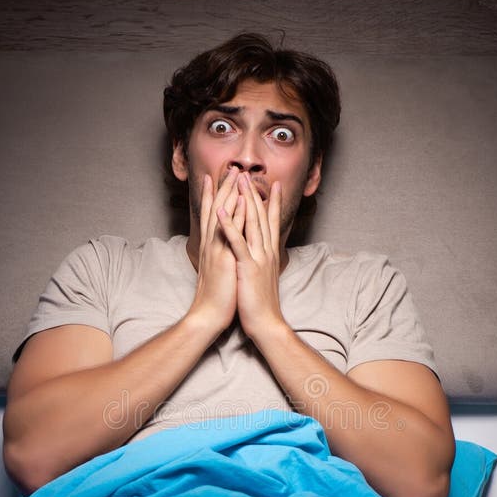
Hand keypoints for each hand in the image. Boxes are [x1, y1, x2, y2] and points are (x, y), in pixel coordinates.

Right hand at [188, 168, 245, 334]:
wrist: (208, 316)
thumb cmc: (216, 297)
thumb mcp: (217, 271)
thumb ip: (219, 255)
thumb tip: (225, 247)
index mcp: (210, 247)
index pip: (211, 216)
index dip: (213, 196)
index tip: (217, 178)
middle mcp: (211, 245)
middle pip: (215, 209)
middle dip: (222, 187)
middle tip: (229, 166)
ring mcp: (216, 251)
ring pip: (221, 216)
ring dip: (229, 194)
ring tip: (236, 174)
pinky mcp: (224, 260)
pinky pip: (231, 234)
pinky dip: (236, 216)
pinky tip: (242, 201)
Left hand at [217, 172, 285, 343]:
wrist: (266, 323)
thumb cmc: (261, 303)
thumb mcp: (264, 277)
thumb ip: (263, 261)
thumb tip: (262, 253)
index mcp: (269, 253)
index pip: (271, 222)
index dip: (272, 202)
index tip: (273, 184)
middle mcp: (266, 251)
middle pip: (260, 216)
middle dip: (254, 192)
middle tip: (247, 172)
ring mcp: (258, 258)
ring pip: (251, 223)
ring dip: (244, 199)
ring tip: (237, 180)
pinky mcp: (248, 267)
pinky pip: (237, 243)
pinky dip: (230, 226)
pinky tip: (222, 211)